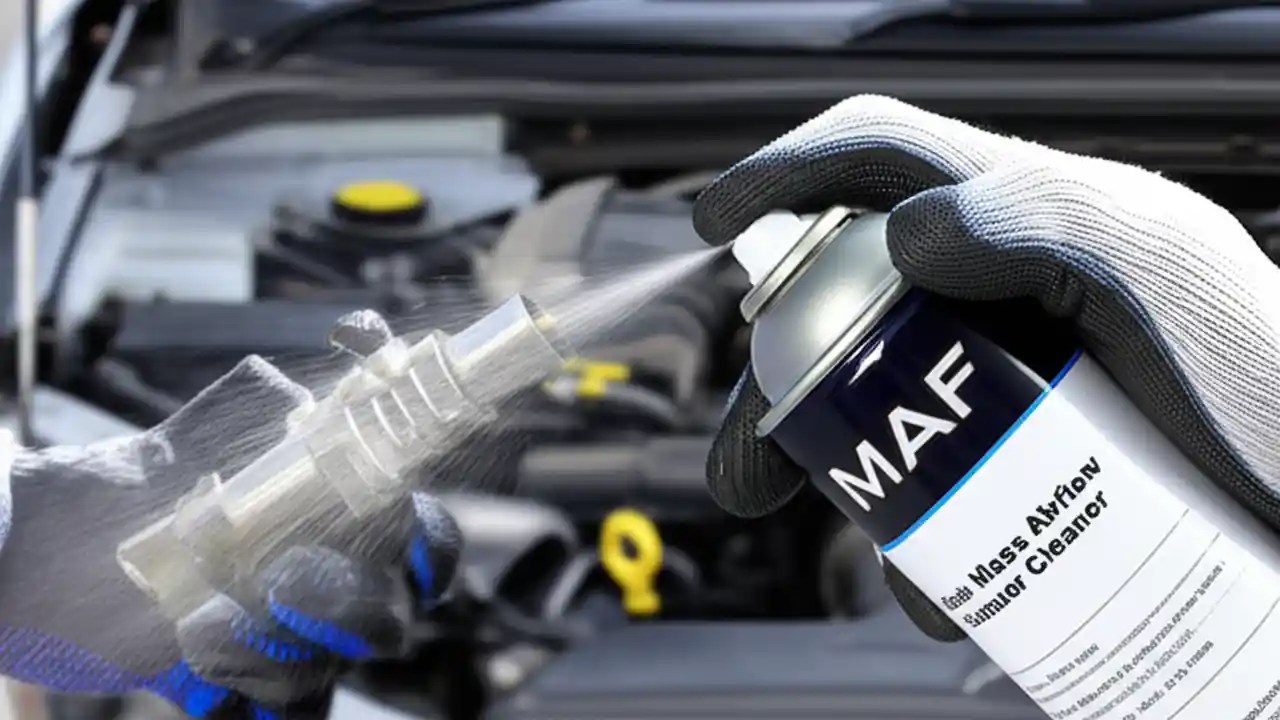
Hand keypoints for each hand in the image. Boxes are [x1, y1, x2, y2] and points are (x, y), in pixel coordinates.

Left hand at [0, 311, 460, 717]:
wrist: (49, 554)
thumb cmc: (137, 485)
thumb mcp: (206, 429)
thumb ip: (278, 394)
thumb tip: (362, 334)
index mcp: (340, 520)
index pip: (424, 542)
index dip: (428, 552)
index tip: (399, 548)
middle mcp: (327, 586)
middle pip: (386, 619)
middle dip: (343, 606)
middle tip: (284, 581)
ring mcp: (286, 644)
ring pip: (325, 675)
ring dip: (268, 654)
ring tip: (197, 625)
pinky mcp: (238, 690)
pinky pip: (271, 717)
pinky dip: (238, 703)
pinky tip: (192, 670)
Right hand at [693, 94, 1279, 640]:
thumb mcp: (1170, 277)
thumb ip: (1046, 216)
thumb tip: (906, 228)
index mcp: (1033, 216)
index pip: (882, 158)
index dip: (786, 175)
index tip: (712, 224)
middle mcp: (1008, 291)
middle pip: (849, 311)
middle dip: (784, 395)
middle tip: (754, 475)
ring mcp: (1014, 378)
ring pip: (880, 415)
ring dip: (850, 493)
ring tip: (891, 568)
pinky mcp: (1028, 458)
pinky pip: (934, 491)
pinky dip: (915, 547)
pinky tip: (947, 591)